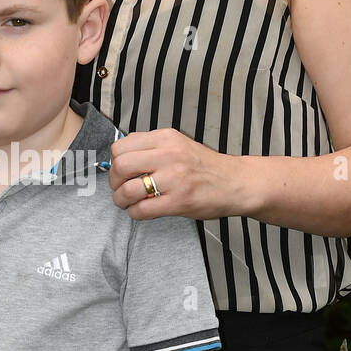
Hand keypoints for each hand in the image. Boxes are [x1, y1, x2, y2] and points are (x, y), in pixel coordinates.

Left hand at [108, 128, 248, 220]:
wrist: (236, 183)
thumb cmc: (205, 166)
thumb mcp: (178, 144)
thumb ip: (151, 147)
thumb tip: (120, 155)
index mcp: (166, 138)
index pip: (121, 146)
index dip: (115, 161)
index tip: (121, 170)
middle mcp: (169, 155)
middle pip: (120, 167)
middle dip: (114, 181)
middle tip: (121, 187)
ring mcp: (174, 179)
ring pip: (127, 190)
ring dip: (121, 200)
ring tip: (128, 202)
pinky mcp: (179, 202)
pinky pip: (141, 210)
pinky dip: (135, 213)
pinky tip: (141, 210)